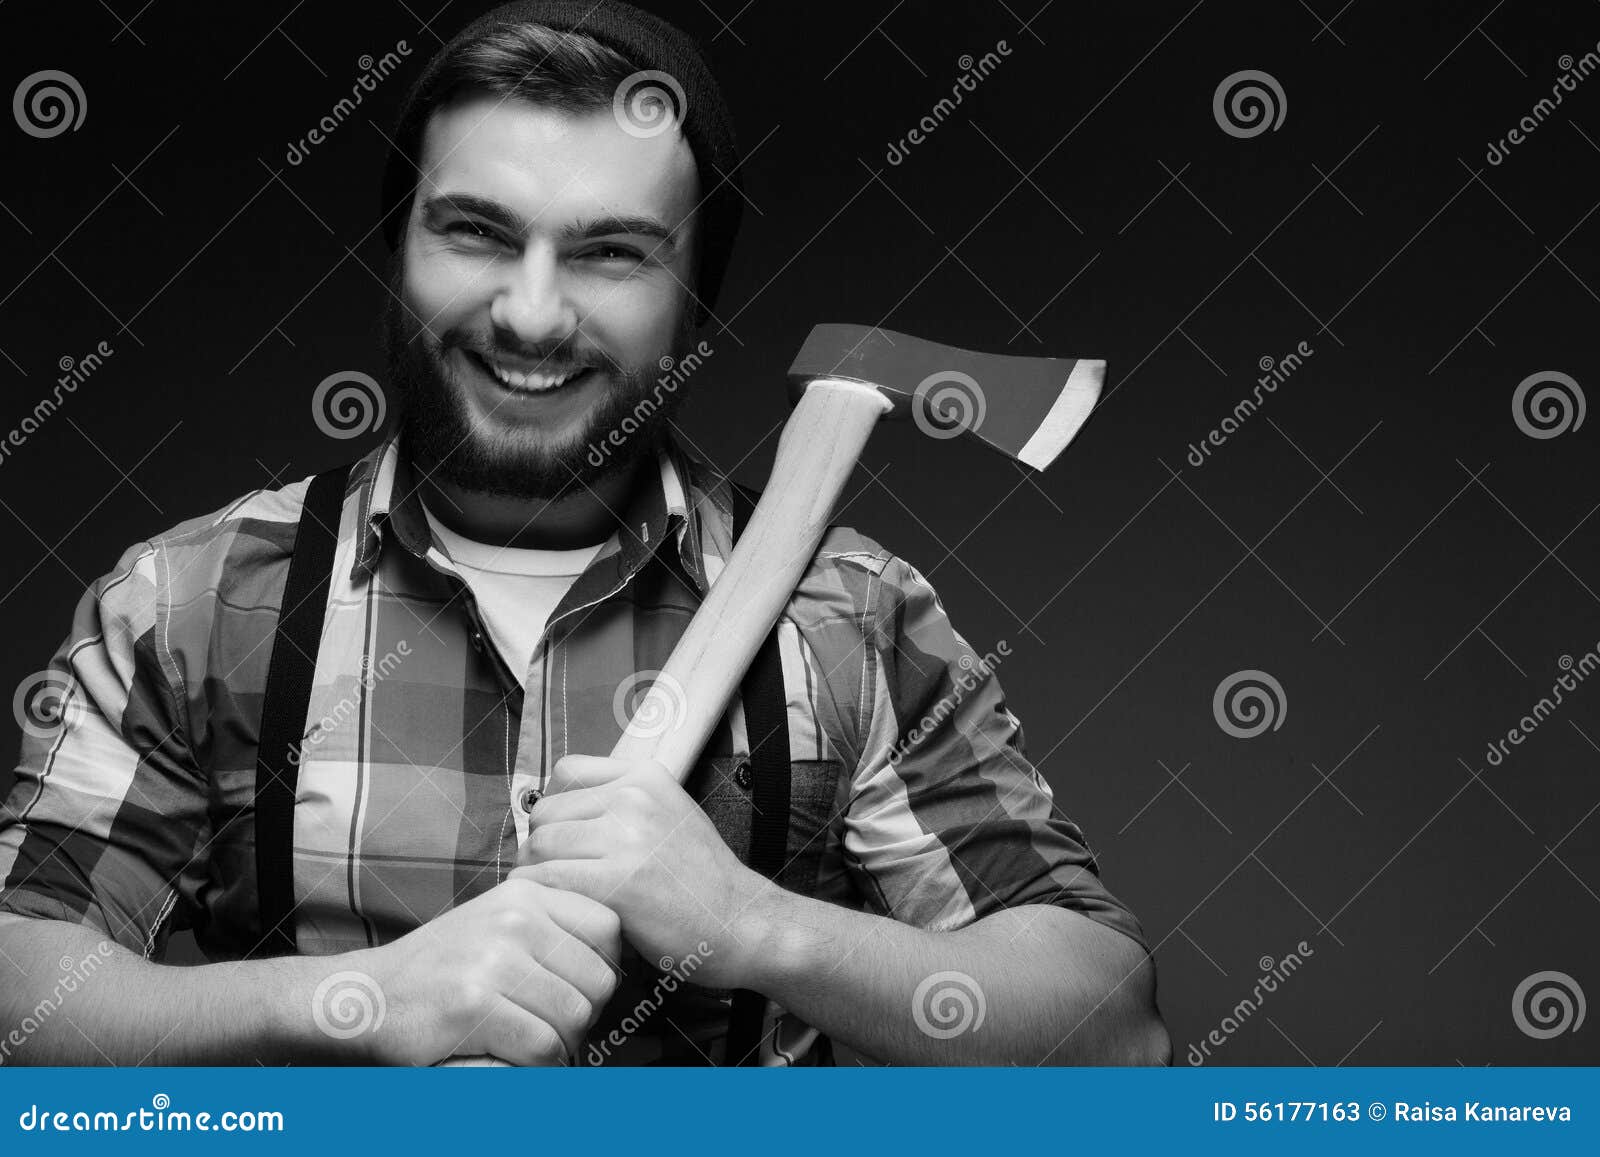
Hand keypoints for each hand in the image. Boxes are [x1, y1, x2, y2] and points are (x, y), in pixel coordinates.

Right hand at [347, 876, 620, 1064]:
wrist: (368, 996)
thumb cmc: (443, 969)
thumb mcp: (499, 926)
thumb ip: (553, 932)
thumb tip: (615, 967)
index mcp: (526, 895)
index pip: (609, 929)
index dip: (602, 968)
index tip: (573, 987)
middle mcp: (514, 919)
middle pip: (599, 981)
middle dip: (583, 1015)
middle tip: (548, 1025)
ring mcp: (493, 959)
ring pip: (575, 1017)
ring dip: (559, 1044)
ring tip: (528, 1041)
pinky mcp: (473, 1004)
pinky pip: (541, 1046)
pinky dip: (534, 1064)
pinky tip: (507, 1054)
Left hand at [514, 754, 775, 989]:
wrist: (741, 922)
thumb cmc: (701, 880)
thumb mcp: (670, 815)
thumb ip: (621, 804)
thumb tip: (556, 810)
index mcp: (646, 777)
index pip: (566, 771)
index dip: (556, 805)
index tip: (564, 836)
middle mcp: (634, 798)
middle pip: (547, 812)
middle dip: (541, 846)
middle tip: (553, 876)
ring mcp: (626, 838)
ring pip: (541, 846)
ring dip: (538, 874)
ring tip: (556, 896)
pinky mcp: (617, 882)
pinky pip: (548, 881)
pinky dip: (542, 897)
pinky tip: (559, 911)